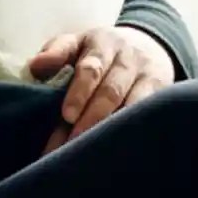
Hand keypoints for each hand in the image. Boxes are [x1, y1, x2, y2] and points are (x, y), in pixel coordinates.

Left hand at [30, 26, 175, 151]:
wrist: (150, 45)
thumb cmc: (100, 51)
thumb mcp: (78, 42)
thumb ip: (57, 52)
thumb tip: (34, 66)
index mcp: (101, 44)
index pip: (90, 68)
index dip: (79, 92)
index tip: (67, 115)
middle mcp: (127, 59)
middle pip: (111, 92)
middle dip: (91, 119)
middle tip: (73, 144)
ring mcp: (147, 77)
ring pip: (132, 107)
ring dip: (112, 131)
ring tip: (94, 155)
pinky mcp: (163, 94)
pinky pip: (150, 115)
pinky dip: (135, 133)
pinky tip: (121, 151)